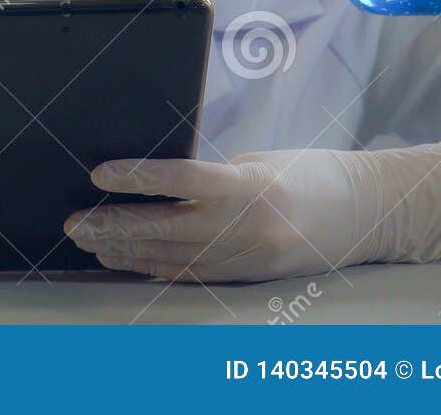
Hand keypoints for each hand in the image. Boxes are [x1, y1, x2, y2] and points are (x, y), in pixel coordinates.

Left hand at [65, 142, 440, 282]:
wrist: (366, 213)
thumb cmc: (308, 173)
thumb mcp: (257, 161)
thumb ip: (210, 177)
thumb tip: (152, 182)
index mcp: (253, 186)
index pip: (184, 180)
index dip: (139, 178)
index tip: (99, 175)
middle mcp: (249, 228)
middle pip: (168, 230)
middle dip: (115, 227)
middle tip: (74, 223)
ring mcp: (249, 259)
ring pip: (172, 259)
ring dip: (125, 251)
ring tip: (88, 241)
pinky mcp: (248, 278)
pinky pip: (190, 275)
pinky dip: (152, 267)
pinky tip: (123, 259)